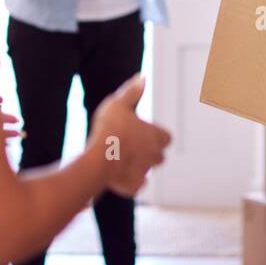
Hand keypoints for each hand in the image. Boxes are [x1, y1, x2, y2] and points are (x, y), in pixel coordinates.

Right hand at [89, 74, 171, 196]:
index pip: (167, 137)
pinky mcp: (133, 187)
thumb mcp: (118, 104)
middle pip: (160, 155)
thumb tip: (142, 77)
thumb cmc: (109, 130)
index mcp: (155, 136)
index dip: (157, 134)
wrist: (98, 160)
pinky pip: (136, 186)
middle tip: (134, 145)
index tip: (144, 131)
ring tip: (124, 159)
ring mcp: (145, 172)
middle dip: (151, 152)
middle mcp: (155, 156)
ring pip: (148, 170)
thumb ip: (132, 92)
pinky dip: (131, 183)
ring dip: (140, 166)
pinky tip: (119, 176)